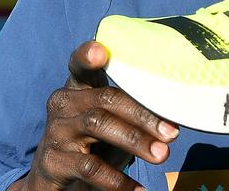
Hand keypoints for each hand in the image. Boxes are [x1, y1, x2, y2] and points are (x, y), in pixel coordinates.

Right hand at [12, 41, 179, 190]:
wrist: (55, 180)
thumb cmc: (94, 143)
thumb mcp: (114, 123)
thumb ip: (137, 112)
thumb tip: (177, 115)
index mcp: (79, 88)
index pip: (80, 65)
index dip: (87, 54)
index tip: (101, 51)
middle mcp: (63, 103)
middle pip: (106, 99)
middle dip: (143, 114)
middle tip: (172, 133)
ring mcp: (55, 130)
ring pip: (98, 125)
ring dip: (135, 141)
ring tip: (161, 155)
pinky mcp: (52, 160)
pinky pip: (89, 167)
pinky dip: (117, 180)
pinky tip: (136, 189)